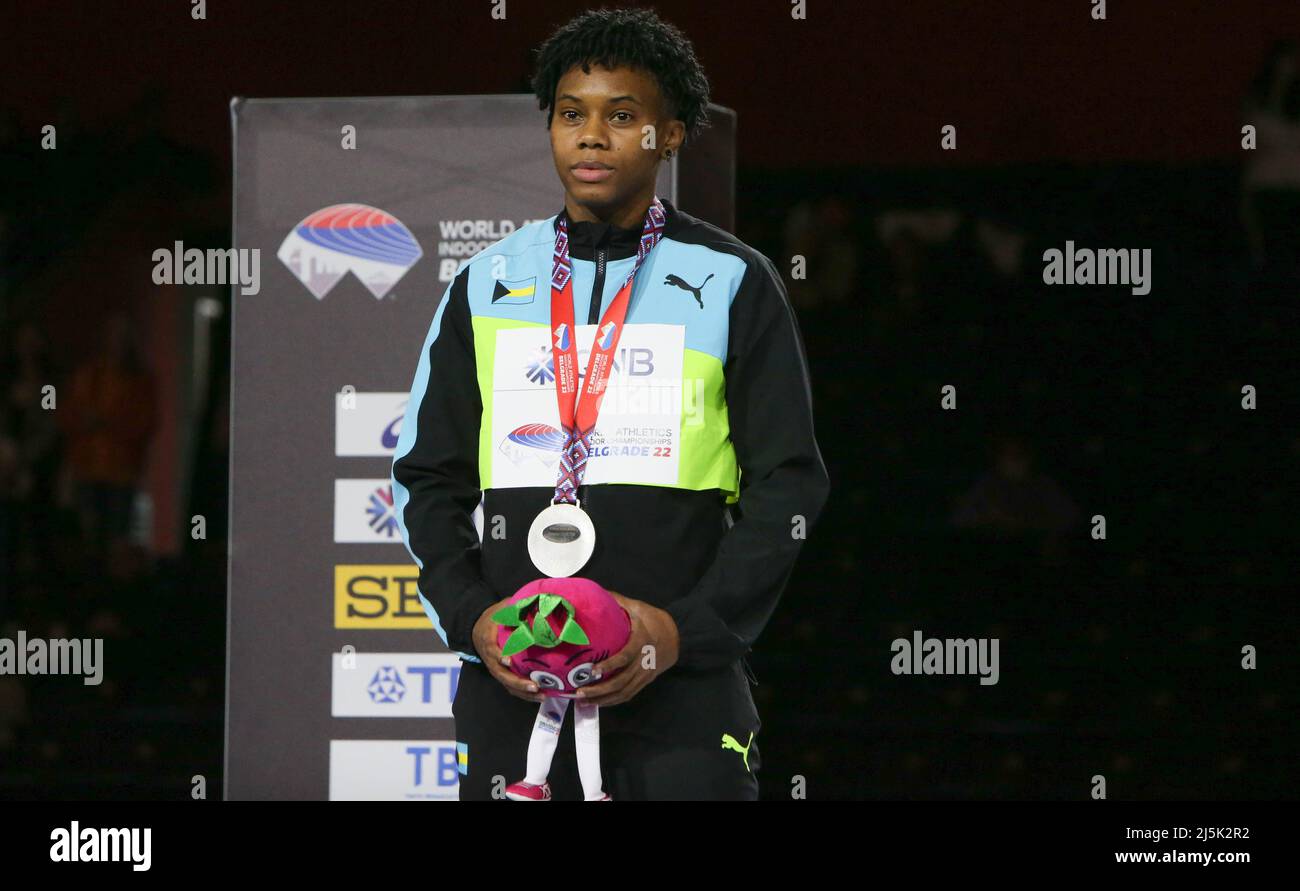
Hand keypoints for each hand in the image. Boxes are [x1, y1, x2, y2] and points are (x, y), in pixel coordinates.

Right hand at [471, 597, 546, 703]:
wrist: (477, 628)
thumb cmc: (494, 617)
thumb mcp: (502, 608)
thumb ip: (515, 606)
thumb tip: (537, 600)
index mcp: (488, 640)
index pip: (492, 650)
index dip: (499, 656)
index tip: (509, 660)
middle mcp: (490, 658)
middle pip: (501, 674)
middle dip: (517, 682)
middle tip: (534, 685)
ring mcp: (495, 668)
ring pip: (507, 684)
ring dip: (523, 692)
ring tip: (541, 695)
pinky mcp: (502, 674)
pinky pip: (511, 687)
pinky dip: (525, 693)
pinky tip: (541, 695)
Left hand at [575, 590, 678, 706]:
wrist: (678, 636)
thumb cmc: (655, 620)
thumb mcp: (638, 607)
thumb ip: (618, 601)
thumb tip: (595, 593)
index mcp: (641, 641)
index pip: (625, 657)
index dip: (610, 665)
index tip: (593, 670)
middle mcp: (643, 661)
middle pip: (622, 681)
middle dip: (601, 690)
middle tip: (581, 692)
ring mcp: (645, 674)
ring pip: (624, 692)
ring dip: (604, 699)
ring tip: (584, 702)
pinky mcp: (645, 681)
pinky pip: (629, 694)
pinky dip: (614, 701)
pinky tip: (599, 703)